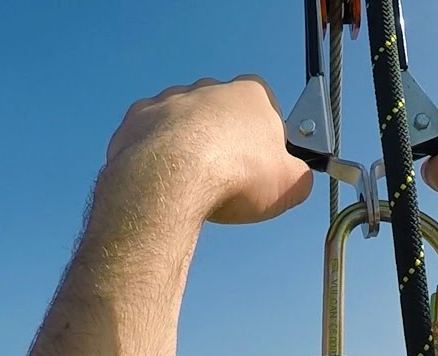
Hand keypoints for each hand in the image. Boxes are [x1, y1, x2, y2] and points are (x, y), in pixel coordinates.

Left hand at [105, 76, 311, 224]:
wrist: (170, 180)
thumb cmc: (234, 176)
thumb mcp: (290, 185)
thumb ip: (300, 176)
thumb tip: (298, 179)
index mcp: (249, 94)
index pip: (266, 106)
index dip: (267, 136)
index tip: (263, 163)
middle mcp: (208, 88)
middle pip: (222, 113)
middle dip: (225, 140)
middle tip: (228, 177)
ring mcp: (169, 100)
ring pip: (184, 123)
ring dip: (189, 146)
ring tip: (193, 182)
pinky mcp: (137, 119)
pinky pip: (150, 135)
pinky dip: (157, 154)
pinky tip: (164, 179)